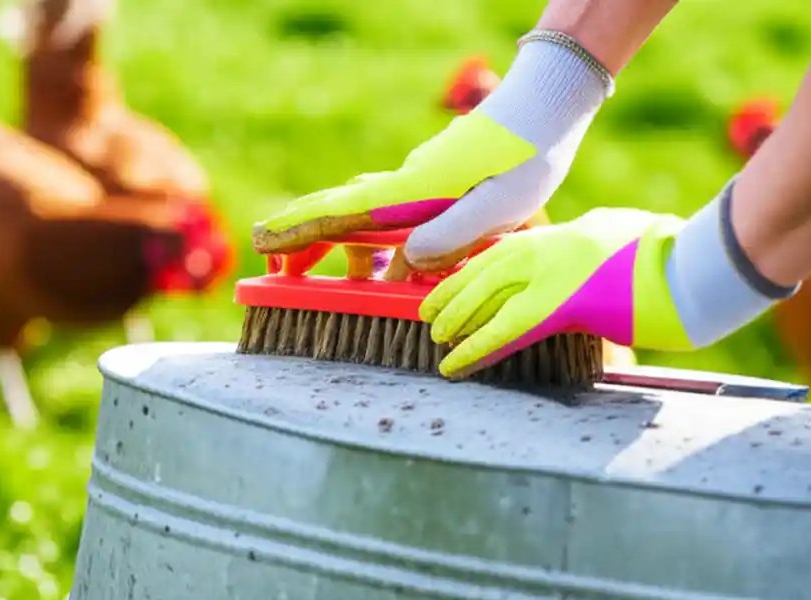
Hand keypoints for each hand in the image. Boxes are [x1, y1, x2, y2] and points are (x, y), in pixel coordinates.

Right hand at [252, 38, 611, 270]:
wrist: (548, 107)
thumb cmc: (526, 159)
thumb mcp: (498, 206)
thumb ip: (452, 235)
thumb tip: (406, 261)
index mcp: (415, 193)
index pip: (343, 212)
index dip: (301, 228)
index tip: (262, 238)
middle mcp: (408, 184)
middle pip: (342, 213)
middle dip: (305, 237)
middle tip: (275, 264)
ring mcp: (419, 180)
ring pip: (369, 217)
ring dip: (347, 246)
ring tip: (339, 280)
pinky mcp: (435, 181)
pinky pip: (395, 214)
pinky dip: (380, 238)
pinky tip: (399, 264)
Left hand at [419, 208, 694, 378]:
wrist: (698, 266)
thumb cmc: (670, 254)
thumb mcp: (618, 237)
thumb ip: (587, 246)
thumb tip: (574, 259)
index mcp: (563, 235)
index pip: (501, 252)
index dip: (469, 272)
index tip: (446, 285)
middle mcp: (550, 249)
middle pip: (485, 272)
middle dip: (453, 294)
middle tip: (427, 314)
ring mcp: (555, 274)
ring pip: (487, 298)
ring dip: (457, 319)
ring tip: (434, 339)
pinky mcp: (564, 305)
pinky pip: (507, 330)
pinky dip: (476, 348)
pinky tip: (454, 363)